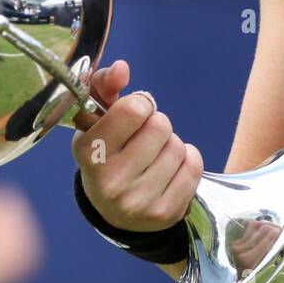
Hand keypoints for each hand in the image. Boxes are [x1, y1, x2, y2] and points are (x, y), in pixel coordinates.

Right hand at [71, 59, 203, 233]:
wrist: (114, 210)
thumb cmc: (108, 153)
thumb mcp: (97, 121)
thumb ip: (104, 86)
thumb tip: (122, 68)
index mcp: (89, 152)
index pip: (134, 109)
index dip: (140, 105)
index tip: (135, 115)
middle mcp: (110, 181)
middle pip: (160, 126)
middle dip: (157, 126)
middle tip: (145, 139)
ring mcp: (137, 201)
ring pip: (178, 147)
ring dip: (171, 145)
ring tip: (155, 157)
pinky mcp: (164, 214)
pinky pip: (194, 167)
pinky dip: (188, 161)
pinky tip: (170, 171)